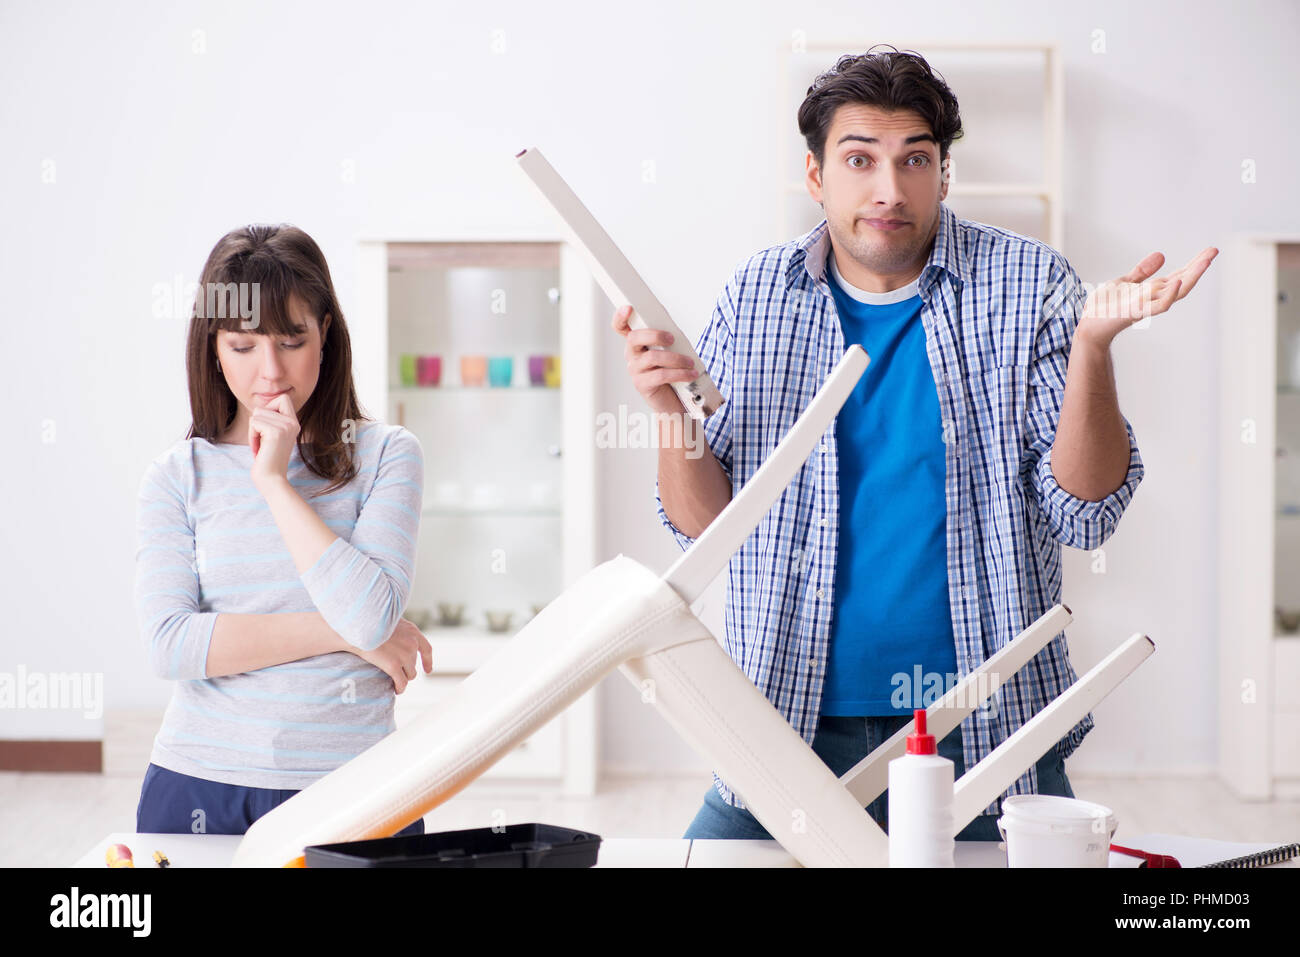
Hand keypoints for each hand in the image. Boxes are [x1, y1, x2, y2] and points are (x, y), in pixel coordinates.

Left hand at [248, 392, 299, 489]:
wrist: (271, 479)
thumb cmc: (267, 460)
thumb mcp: (272, 437)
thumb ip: (271, 421)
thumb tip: (259, 407)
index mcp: (294, 423)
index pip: (283, 398)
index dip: (269, 408)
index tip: (266, 427)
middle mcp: (293, 423)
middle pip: (265, 405)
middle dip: (257, 422)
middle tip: (262, 439)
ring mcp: (286, 426)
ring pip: (257, 414)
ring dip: (253, 431)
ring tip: (260, 446)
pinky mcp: (275, 432)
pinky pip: (254, 422)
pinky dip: (251, 436)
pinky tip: (258, 449)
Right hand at [351, 618, 432, 693]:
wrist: (359, 627)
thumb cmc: (369, 622)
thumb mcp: (389, 621)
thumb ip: (397, 631)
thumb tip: (396, 639)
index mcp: (412, 631)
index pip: (426, 649)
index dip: (427, 661)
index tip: (428, 671)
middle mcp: (412, 643)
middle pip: (414, 664)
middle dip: (405, 669)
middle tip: (394, 672)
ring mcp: (404, 655)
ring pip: (410, 675)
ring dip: (403, 678)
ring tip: (394, 682)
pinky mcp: (394, 666)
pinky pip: (402, 682)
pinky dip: (400, 688)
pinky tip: (396, 690)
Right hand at [611, 305, 696, 414]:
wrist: (673, 403)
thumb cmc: (673, 373)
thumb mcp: (670, 352)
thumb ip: (668, 340)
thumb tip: (675, 329)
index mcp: (637, 344)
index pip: (621, 328)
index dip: (620, 317)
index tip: (628, 308)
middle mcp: (632, 356)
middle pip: (634, 338)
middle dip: (655, 335)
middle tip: (672, 339)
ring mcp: (635, 370)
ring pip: (652, 357)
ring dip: (675, 358)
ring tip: (690, 363)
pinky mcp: (642, 385)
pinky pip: (661, 375)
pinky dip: (679, 373)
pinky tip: (690, 374)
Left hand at [1077, 246, 1217, 347]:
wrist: (1087, 326)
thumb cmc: (1104, 307)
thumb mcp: (1124, 282)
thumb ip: (1142, 272)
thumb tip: (1162, 254)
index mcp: (1152, 291)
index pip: (1179, 276)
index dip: (1194, 264)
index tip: (1210, 250)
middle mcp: (1153, 298)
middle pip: (1183, 282)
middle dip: (1199, 267)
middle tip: (1214, 250)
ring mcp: (1146, 306)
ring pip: (1176, 292)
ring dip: (1192, 277)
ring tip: (1206, 260)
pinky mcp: (1135, 313)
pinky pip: (1158, 306)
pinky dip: (1169, 295)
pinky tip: (1178, 282)